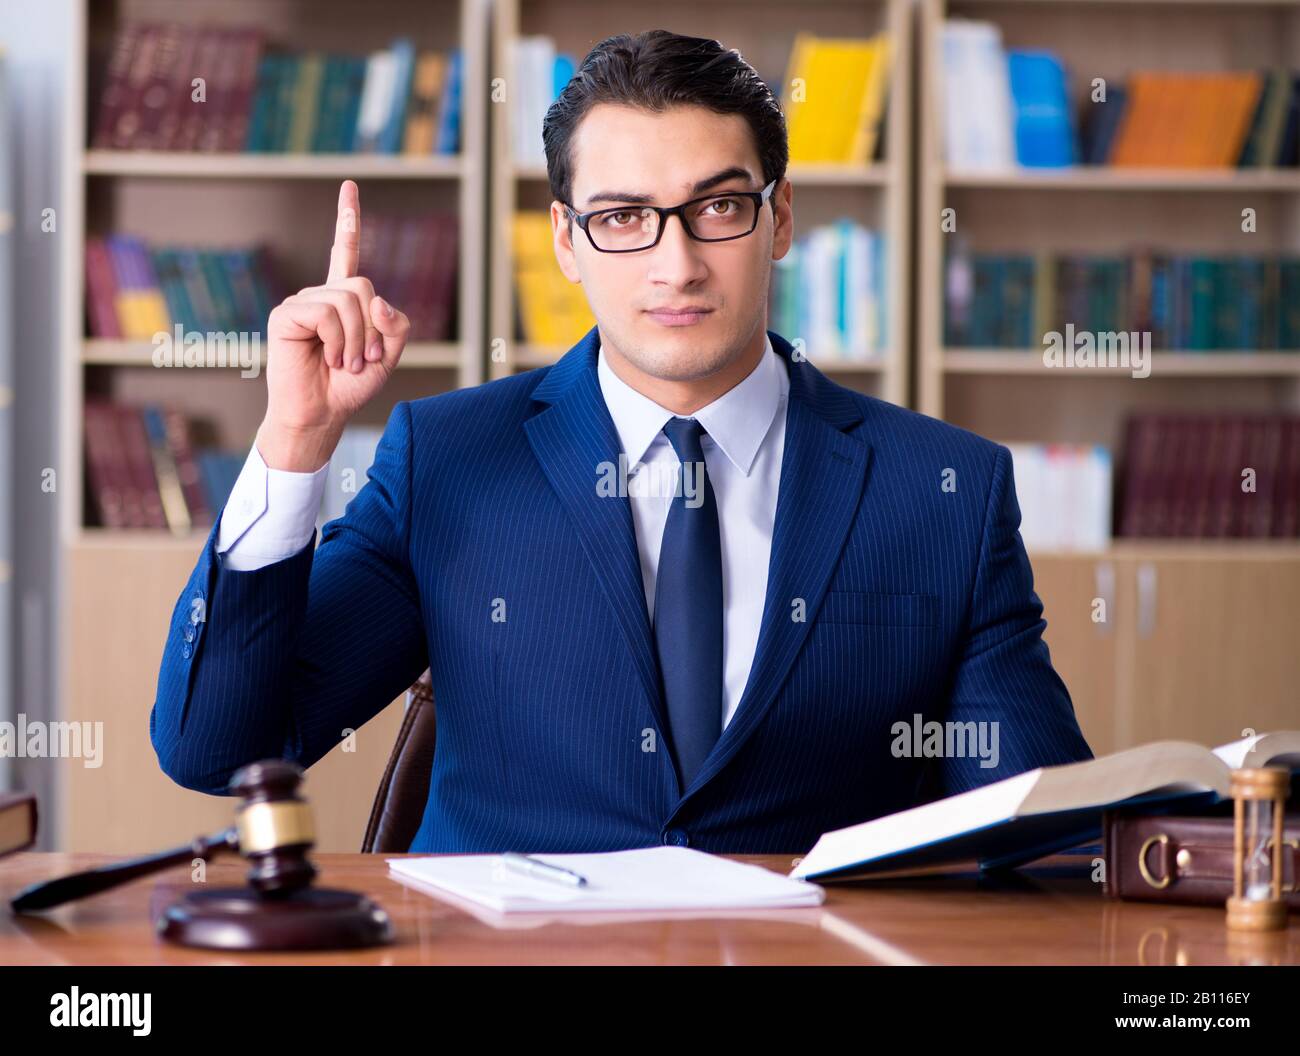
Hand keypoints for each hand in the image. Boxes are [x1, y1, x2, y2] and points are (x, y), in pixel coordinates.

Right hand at [258, 179, 410, 470]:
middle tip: (361, 359)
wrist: (322, 413)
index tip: (349, 186)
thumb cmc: (350, 386)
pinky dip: (337, 341)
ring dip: (356, 341)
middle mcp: (321, 296)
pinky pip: (326, 313)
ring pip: (349, 301)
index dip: (347, 220)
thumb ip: (395, 325)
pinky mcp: (286, 314)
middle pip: (363, 286)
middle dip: (372, 329)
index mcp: (343, 299)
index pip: (345, 253)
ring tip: (343, 363)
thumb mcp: (388, 355)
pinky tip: (326, 358)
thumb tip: (379, 301)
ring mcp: (302, 303)